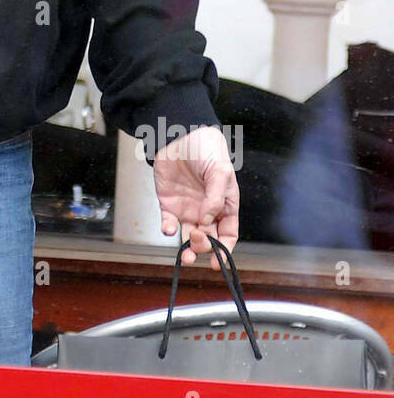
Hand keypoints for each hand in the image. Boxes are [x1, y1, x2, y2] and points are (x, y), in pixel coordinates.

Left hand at [153, 125, 238, 268]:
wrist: (180, 134)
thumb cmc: (207, 150)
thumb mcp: (219, 172)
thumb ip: (215, 198)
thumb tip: (207, 222)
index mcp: (225, 206)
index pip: (228, 235)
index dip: (225, 251)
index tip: (219, 263)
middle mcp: (206, 212)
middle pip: (208, 239)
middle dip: (205, 247)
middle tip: (198, 240)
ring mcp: (187, 209)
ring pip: (188, 237)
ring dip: (187, 249)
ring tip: (186, 255)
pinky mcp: (168, 204)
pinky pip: (168, 223)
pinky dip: (168, 230)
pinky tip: (168, 229)